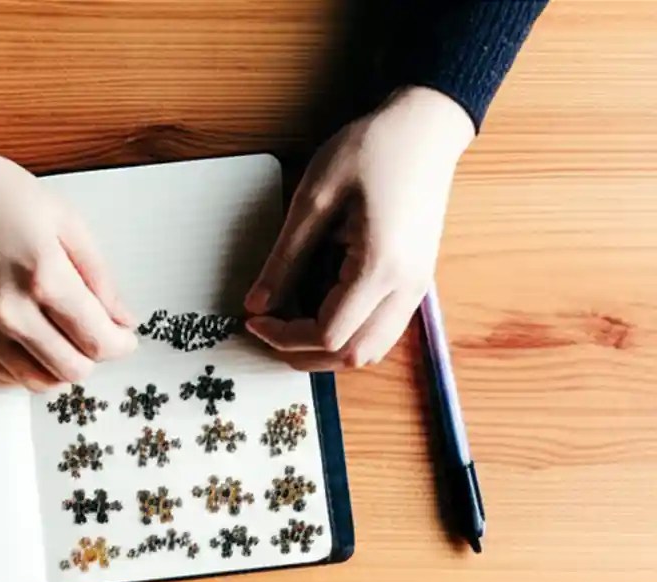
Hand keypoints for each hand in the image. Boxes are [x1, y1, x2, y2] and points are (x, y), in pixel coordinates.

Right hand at [0, 130, 136, 389]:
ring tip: (64, 337)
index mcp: (43, 276)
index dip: (121, 344)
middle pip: (71, 369)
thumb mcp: (62, 218)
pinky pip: (2, 373)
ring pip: (36, 381)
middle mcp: (8, 311)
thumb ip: (98, 275)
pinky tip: (32, 336)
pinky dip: (26, 363)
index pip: (97, 340)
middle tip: (96, 334)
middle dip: (94, 356)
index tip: (125, 336)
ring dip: (59, 366)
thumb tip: (123, 319)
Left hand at [244, 86, 474, 369]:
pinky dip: (349, 334)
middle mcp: (407, 287)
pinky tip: (320, 310)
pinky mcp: (416, 281)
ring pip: (372, 350)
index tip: (254, 318)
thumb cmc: (372, 150)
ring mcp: (417, 287)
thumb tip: (255, 304)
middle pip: (353, 356)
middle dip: (304, 354)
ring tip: (290, 325)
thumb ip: (284, 259)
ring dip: (328, 350)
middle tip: (268, 330)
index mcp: (380, 267)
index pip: (328, 334)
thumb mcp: (314, 199)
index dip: (283, 336)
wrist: (425, 128)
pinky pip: (382, 329)